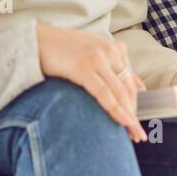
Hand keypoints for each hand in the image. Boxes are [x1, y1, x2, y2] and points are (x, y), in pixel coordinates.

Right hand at [36, 25, 145, 141]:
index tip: (138, 122)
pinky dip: (116, 109)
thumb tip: (131, 86)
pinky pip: (104, 93)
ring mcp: (98, 58)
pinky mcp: (84, 67)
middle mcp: (111, 51)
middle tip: (139, 135)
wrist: (36, 40)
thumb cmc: (62, 50)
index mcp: (115, 48)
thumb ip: (110, 67)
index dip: (138, 104)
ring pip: (120, 92)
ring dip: (129, 116)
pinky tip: (123, 122)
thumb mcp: (92, 54)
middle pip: (129, 88)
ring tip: (135, 135)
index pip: (131, 81)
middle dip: (136, 113)